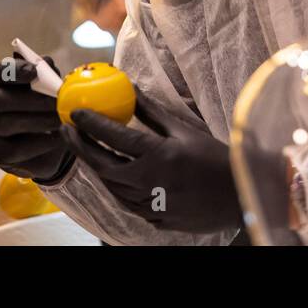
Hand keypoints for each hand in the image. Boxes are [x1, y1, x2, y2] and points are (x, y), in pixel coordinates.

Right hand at [0, 54, 72, 183]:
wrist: (49, 143)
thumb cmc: (46, 107)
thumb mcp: (49, 88)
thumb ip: (49, 75)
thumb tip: (48, 65)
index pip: (0, 71)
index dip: (15, 71)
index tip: (34, 71)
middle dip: (30, 100)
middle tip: (57, 103)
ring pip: (2, 125)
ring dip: (36, 122)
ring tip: (59, 120)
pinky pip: (12, 150)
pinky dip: (38, 144)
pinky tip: (57, 138)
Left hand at [61, 88, 241, 233]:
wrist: (239, 194)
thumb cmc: (215, 158)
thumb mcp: (184, 130)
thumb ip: (152, 112)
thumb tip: (130, 87)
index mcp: (157, 156)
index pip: (113, 137)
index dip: (90, 123)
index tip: (75, 112)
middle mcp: (148, 182)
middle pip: (102, 164)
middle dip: (80, 146)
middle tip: (68, 130)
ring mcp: (150, 205)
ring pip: (111, 186)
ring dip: (95, 166)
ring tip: (86, 149)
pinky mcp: (155, 219)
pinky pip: (127, 201)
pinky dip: (116, 185)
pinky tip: (113, 173)